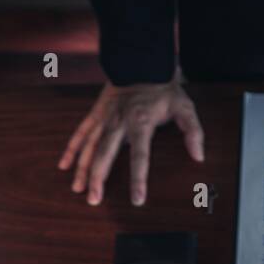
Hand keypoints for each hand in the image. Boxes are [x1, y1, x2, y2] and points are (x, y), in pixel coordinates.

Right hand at [57, 77, 203, 206]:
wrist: (142, 63)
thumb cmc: (165, 90)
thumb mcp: (185, 108)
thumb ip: (193, 132)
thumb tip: (199, 156)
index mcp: (141, 123)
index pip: (140, 157)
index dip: (138, 180)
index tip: (137, 200)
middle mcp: (119, 122)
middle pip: (105, 154)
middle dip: (98, 178)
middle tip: (94, 199)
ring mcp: (105, 118)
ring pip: (89, 146)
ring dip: (83, 169)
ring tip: (78, 189)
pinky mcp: (96, 113)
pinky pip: (81, 132)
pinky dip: (72, 148)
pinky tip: (65, 165)